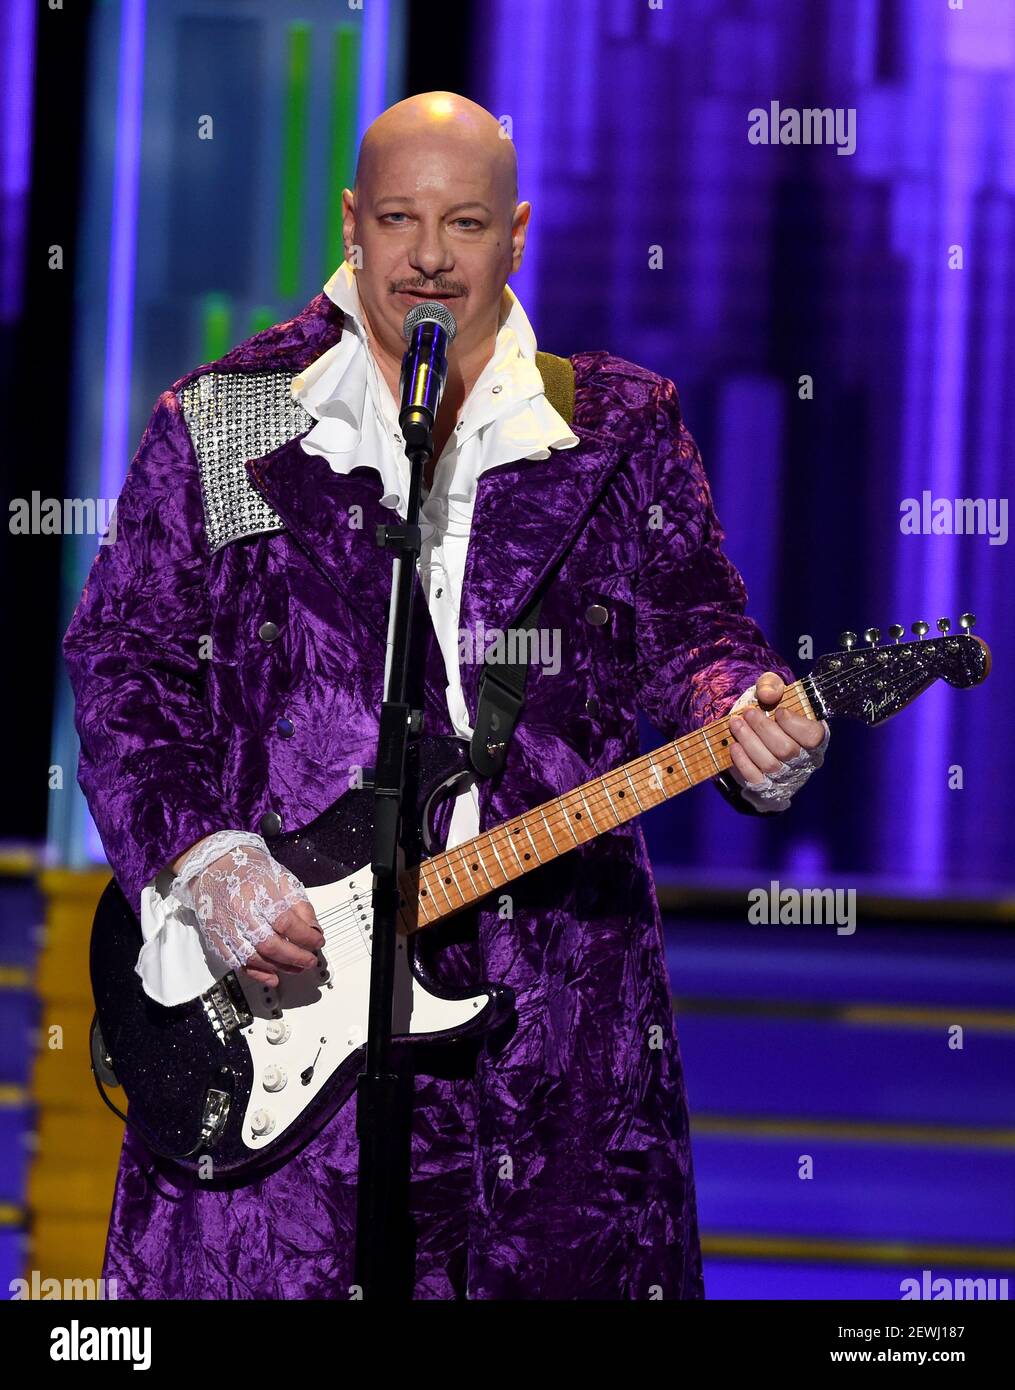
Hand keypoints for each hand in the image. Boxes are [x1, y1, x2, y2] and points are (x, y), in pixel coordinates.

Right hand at [169, 831, 324, 987]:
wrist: (213, 864)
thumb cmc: (248, 869)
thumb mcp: (281, 878)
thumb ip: (299, 904)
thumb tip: (314, 930)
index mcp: (257, 891)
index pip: (286, 922)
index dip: (306, 937)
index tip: (318, 941)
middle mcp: (238, 909)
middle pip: (270, 944)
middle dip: (295, 957)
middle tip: (309, 960)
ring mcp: (224, 925)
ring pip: (253, 957)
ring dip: (278, 967)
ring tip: (295, 968)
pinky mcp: (214, 936)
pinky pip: (235, 962)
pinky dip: (256, 973)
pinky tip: (272, 976)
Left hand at [728, 672, 828, 802]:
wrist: (757, 739)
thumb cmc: (770, 714)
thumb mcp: (773, 693)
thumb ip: (772, 685)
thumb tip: (767, 694)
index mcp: (815, 739)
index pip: (813, 736)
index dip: (795, 724)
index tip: (779, 711)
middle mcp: (804, 761)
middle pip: (787, 749)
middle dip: (764, 729)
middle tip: (748, 713)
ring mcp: (786, 777)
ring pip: (770, 764)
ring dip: (749, 741)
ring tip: (735, 724)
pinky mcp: (767, 787)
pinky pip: (755, 777)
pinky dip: (742, 761)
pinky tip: (733, 745)